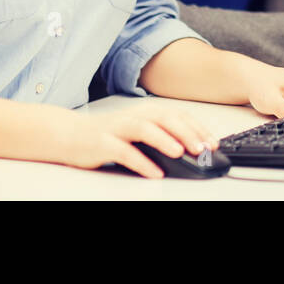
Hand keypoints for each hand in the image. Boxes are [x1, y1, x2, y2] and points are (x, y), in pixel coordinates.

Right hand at [68, 103, 217, 178]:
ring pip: (144, 129)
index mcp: (146, 112)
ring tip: (181, 152)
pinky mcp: (102, 143)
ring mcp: (117, 128)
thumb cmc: (109, 134)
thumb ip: (161, 136)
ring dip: (164, 140)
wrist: (69, 134)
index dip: (198, 128)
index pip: (178, 116)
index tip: (214, 142)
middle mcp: (134, 116)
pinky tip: (154, 172)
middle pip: (164, 119)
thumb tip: (192, 149)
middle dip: (187, 132)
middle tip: (204, 147)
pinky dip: (141, 161)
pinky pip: (124, 151)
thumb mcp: (138, 131)